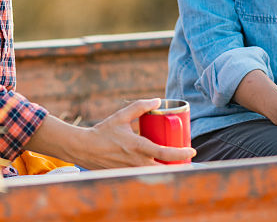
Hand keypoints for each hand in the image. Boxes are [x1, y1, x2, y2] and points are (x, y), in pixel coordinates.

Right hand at [78, 99, 195, 168]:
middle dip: (179, 165)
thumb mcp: (122, 116)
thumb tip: (157, 100)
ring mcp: (132, 170)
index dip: (181, 153)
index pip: (165, 153)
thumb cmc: (103, 132)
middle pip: (165, 168)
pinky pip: (145, 175)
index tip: (192, 150)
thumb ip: (140, 106)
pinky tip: (159, 166)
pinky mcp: (127, 174)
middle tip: (186, 157)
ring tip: (176, 161)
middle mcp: (137, 161)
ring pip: (156, 173)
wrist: (85, 148)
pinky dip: (155, 171)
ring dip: (168, 169)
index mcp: (138, 146)